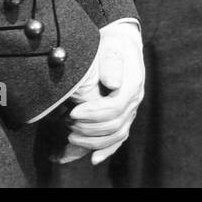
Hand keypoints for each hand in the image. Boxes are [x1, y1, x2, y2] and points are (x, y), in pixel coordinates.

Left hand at [55, 21, 144, 164]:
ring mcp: (131, 109)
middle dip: (88, 127)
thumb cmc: (112, 44)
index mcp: (133, 82)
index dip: (93, 113)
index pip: (115, 107)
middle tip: (66, 122)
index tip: (73, 111)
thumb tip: (112, 84)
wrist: (121, 43)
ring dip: (93, 140)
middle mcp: (135, 98)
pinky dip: (107, 149)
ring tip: (71, 135)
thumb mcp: (112, 45)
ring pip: (117, 134)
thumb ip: (111, 62)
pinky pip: (120, 137)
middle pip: (115, 124)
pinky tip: (94, 158)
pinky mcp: (124, 115)